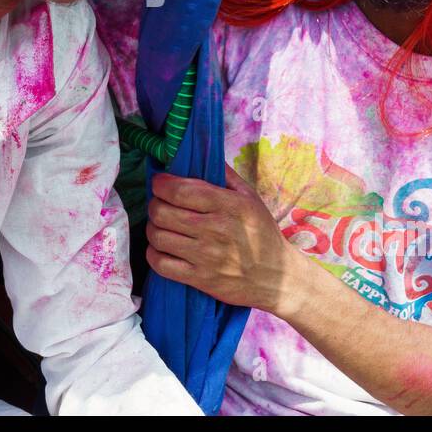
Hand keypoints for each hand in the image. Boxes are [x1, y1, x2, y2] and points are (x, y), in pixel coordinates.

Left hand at [145, 164, 301, 313]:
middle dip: (155, 204)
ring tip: (162, 226)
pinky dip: (154, 254)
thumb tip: (202, 152)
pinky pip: (161, 264)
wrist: (278, 278)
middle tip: (160, 204)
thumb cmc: (263, 234)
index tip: (160, 183)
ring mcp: (206, 256)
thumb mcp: (251, 198)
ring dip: (153, 228)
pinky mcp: (200, 279)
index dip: (161, 184)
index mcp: (229, 205)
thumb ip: (226, 175)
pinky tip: (162, 248)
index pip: (180, 190)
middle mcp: (215, 230)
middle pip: (162, 212)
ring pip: (157, 237)